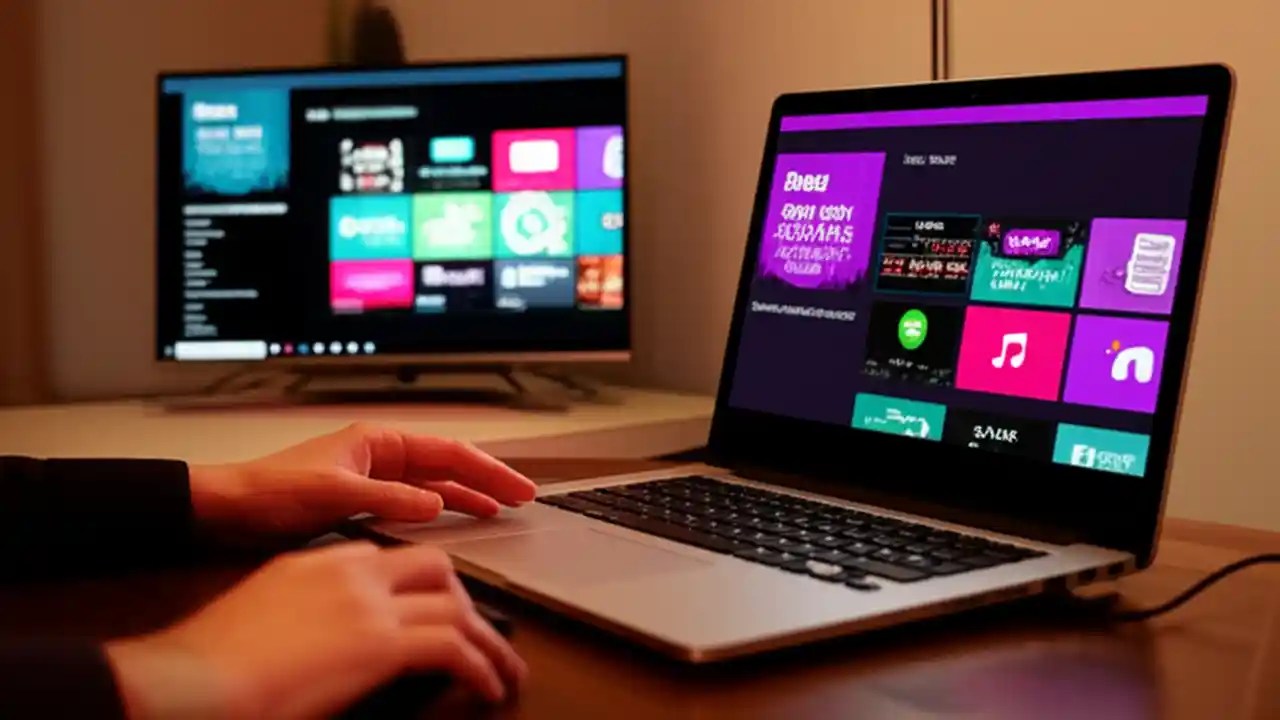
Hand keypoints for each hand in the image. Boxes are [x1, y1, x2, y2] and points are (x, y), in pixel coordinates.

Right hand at [105, 542, 526, 718]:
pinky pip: (454, 647)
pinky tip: (487, 687)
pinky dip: (481, 667)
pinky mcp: (381, 642)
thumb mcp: (265, 616)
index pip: (393, 560)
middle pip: (437, 570)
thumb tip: (331, 645)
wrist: (190, 679)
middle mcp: (352, 571)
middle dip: (467, 604)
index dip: (427, 588)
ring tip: (504, 671)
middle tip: (482, 637)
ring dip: (488, 642)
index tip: (441, 610)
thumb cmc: (211, 663)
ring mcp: (369, 603)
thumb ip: (306, 615)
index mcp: (321, 560)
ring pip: (457, 608)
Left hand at [189, 423, 536, 544]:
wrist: (227, 510)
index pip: (448, 452)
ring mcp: (371, 478)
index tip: (517, 488)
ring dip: (465, 496)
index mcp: (377, 441)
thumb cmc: (272, 492)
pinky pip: (413, 503)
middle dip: (486, 480)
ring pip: (433, 485)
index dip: (488, 470)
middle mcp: (378, 455)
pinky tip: (452, 522)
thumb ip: (390, 499)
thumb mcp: (336, 495)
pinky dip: (438, 511)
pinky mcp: (360, 503)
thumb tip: (435, 503)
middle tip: (521, 499)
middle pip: (447, 465)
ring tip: (497, 510)